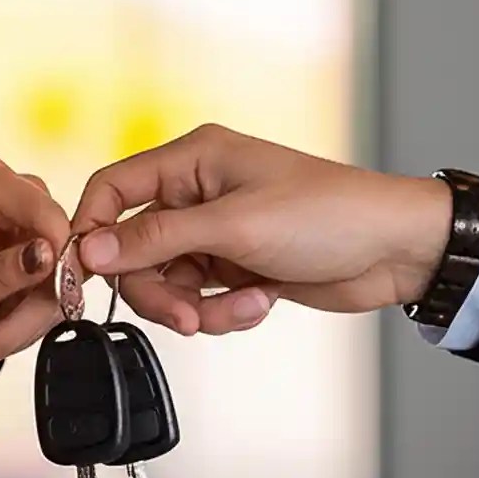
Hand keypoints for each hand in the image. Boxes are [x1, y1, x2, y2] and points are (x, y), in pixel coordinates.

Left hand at [0, 156, 70, 366]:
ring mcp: (32, 219)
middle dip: (45, 293)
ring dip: (44, 307)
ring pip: (70, 266)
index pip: (45, 209)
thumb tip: (47, 252)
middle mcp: (13, 193)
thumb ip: (4, 272)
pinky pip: (67, 278)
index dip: (56, 253)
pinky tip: (18, 318)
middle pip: (62, 240)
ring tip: (5, 330)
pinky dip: (46, 308)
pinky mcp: (46, 245)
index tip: (50, 292)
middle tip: (13, 329)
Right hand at [71, 124, 452, 334]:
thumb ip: (158, 239)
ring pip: (168, 282)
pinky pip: (201, 300)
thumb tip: (91, 250)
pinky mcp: (236, 268)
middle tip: (185, 317)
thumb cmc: (327, 215)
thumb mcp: (235, 226)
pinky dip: (224, 312)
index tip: (84, 275)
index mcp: (193, 160)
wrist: (394, 250)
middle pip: (135, 250)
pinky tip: (261, 303)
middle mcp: (198, 193)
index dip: (93, 231)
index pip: (113, 189)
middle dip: (157, 289)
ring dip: (197, 307)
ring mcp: (217, 234)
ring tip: (240, 310)